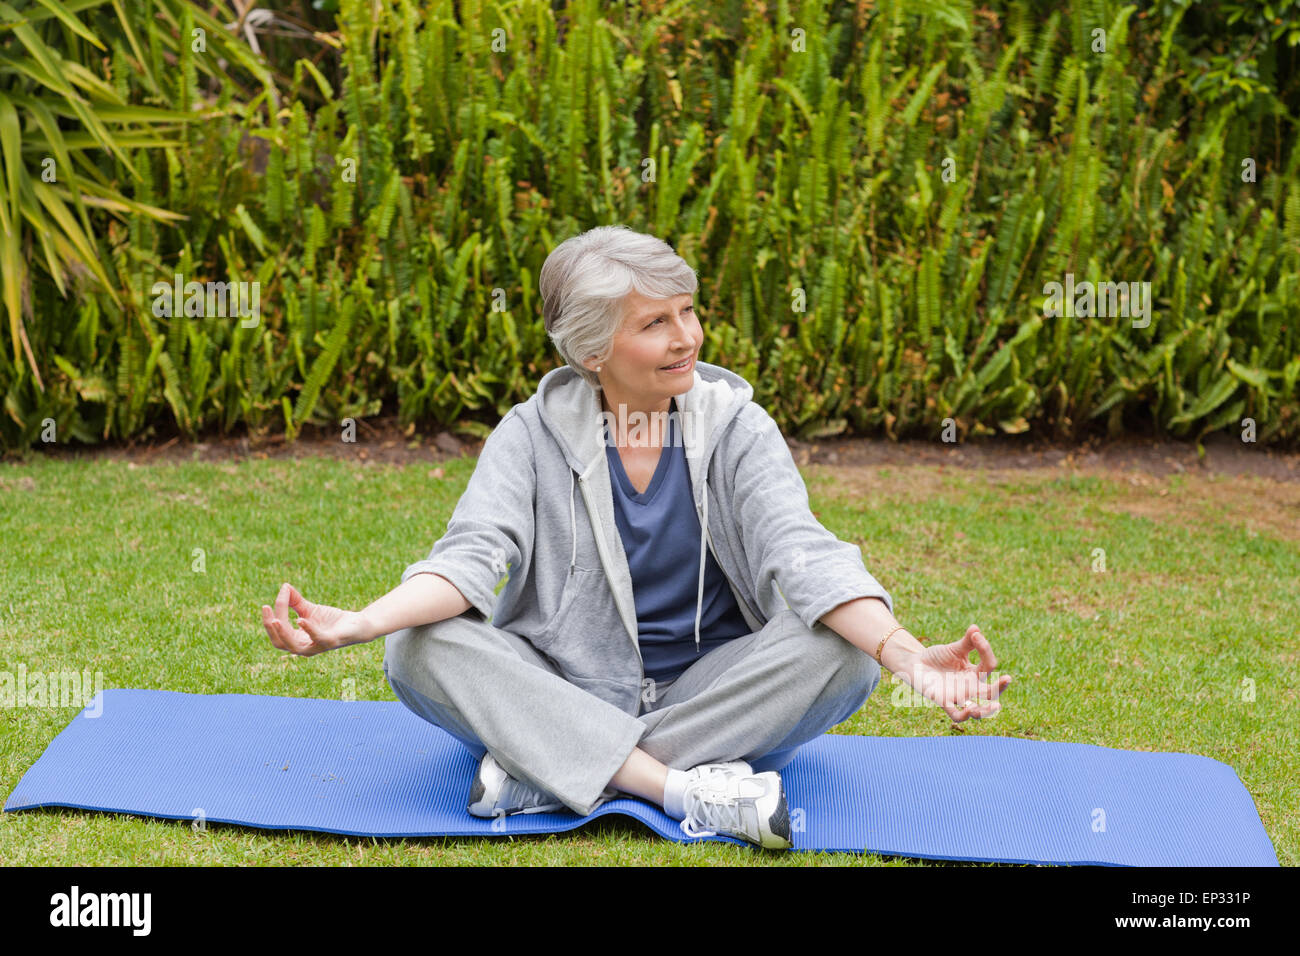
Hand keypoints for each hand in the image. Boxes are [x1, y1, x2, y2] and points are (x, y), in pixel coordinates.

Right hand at [260, 583, 370, 656]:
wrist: (357, 625)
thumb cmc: (331, 621)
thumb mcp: (310, 610)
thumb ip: (295, 601)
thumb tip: (284, 587)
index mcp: (296, 640)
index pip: (278, 629)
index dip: (274, 613)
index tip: (278, 594)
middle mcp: (304, 648)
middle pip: (279, 642)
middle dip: (270, 626)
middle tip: (266, 608)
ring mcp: (317, 647)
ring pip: (293, 646)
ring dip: (283, 633)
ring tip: (276, 620)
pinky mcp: (330, 642)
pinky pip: (317, 638)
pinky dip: (308, 629)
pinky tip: (301, 620)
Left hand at [897, 624, 1011, 721]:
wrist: (915, 664)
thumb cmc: (938, 658)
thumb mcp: (954, 649)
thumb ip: (967, 642)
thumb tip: (976, 628)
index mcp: (975, 674)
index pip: (989, 665)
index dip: (985, 649)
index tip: (975, 635)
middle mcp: (970, 688)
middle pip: (991, 692)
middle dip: (1000, 687)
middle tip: (1007, 678)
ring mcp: (958, 696)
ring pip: (977, 710)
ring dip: (986, 710)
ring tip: (995, 706)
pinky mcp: (944, 701)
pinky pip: (955, 714)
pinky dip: (963, 715)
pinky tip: (969, 709)